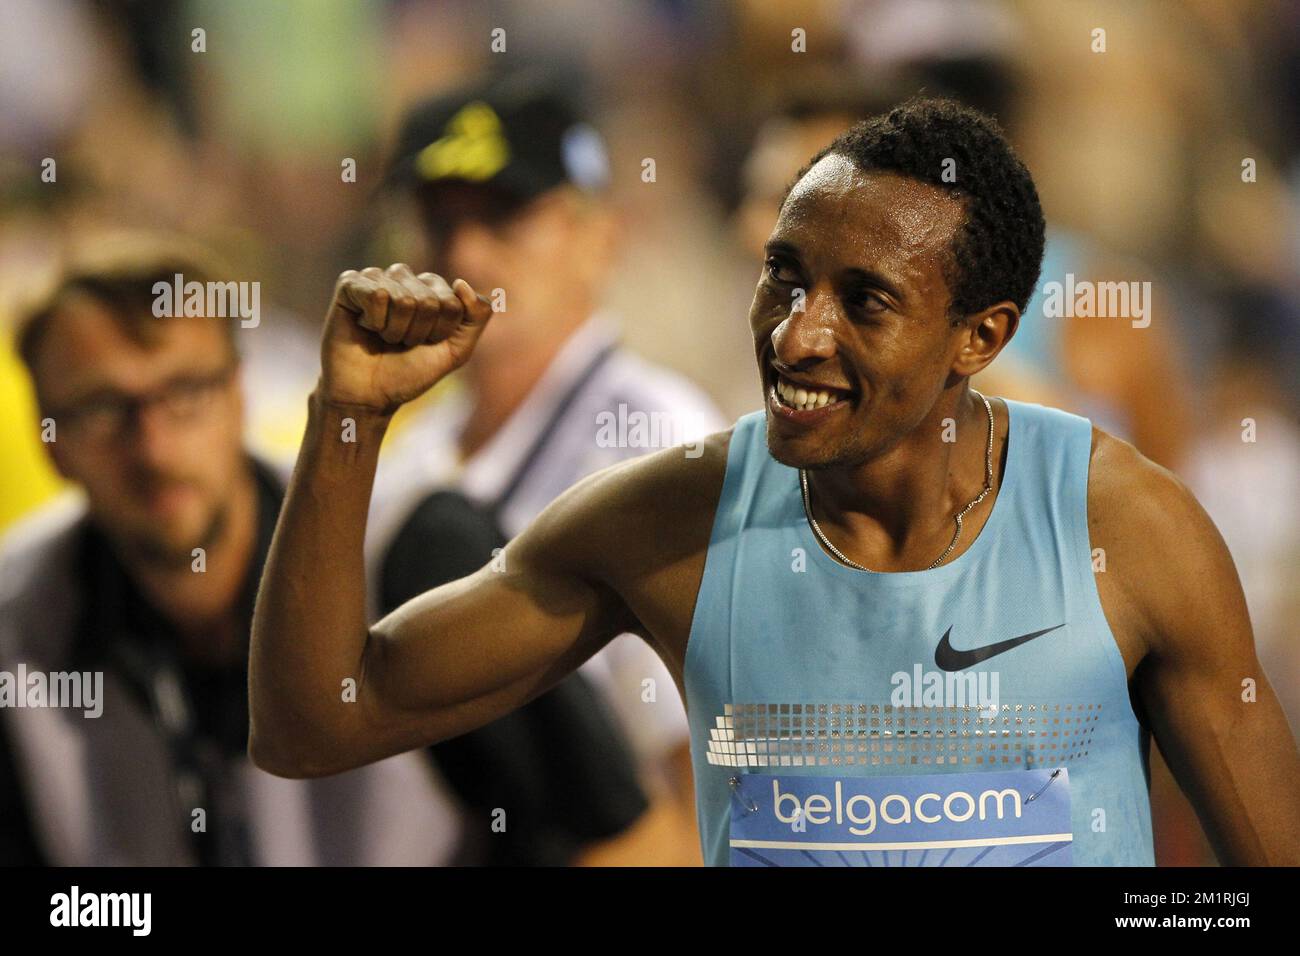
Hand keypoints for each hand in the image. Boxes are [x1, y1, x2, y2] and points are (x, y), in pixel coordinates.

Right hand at [319, 263, 492, 412]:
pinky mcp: (350, 283)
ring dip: (396, 330)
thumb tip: (461, 283)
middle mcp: (405, 277)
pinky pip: (378, 295)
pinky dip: (375, 322)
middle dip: (418, 333)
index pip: (454, 302)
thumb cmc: (410, 372)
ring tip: (383, 336)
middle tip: (401, 343)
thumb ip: (476, 317)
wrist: (369, 395)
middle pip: (430, 301)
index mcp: (432, 288)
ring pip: (404, 299)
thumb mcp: (456, 351)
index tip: (425, 344)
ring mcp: (377, 277)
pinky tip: (364, 326)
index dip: (441, 332)